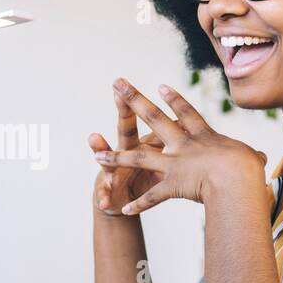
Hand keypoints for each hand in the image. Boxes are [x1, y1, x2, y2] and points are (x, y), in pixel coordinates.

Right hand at [88, 84, 163, 215]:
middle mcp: (126, 151)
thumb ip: (171, 144)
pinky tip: (103, 199)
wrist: (119, 199)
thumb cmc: (145, 177)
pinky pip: (105, 191)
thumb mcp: (159, 160)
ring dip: (101, 147)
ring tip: (94, 138)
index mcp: (143, 142)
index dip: (148, 102)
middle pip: (125, 128)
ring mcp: (113, 168)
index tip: (153, 84)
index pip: (146, 119)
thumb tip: (189, 125)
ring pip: (108, 156)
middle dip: (123, 111)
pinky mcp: (108, 188)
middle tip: (117, 91)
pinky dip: (104, 195)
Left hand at [93, 78, 267, 215]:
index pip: (187, 113)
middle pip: (155, 118)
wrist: (238, 178)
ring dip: (116, 157)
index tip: (160, 87)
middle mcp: (184, 144)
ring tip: (96, 156)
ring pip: (139, 157)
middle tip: (118, 83)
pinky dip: (138, 205)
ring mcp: (175, 163)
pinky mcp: (171, 184)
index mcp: (205, 136)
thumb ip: (251, 157)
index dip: (174, 100)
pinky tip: (123, 210)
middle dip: (134, 100)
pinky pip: (151, 197)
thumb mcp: (251, 158)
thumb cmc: (249, 169)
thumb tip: (262, 158)